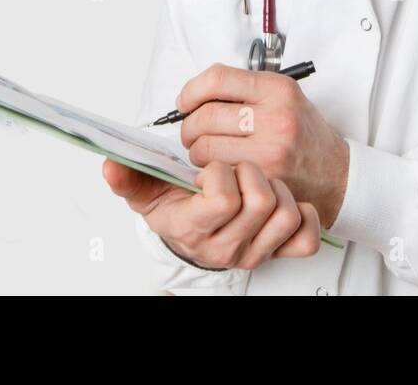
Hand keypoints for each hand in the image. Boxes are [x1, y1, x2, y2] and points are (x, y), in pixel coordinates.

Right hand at [102, 158, 320, 269]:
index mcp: (195, 229)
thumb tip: (111, 165)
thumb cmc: (178, 213)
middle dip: (248, 171)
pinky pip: (306, 237)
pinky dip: (304, 214)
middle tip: (235, 168)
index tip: (209, 168)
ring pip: (285, 213)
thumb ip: (129, 179)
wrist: (195, 242)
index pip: (222, 200)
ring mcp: (256, 252)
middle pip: (260, 201)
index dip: (219, 174)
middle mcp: (227, 246)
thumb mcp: (147, 196)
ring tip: (256, 180)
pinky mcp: (280, 253)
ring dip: (276, 187)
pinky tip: (285, 200)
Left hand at [176, 64, 349, 228]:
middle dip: (189, 127)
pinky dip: (208, 172)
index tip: (185, 102)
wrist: (336, 174)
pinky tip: (219, 170)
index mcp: (277, 89)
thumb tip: (193, 96)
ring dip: (196, 152)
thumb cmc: (302, 134)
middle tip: (193, 133)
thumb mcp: (283, 97)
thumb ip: (243, 90)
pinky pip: (217, 172)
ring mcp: (270, 150)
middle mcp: (276, 117)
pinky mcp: (264, 179)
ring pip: (204, 147)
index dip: (190, 91)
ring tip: (208, 153)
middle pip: (205, 116)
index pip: (216, 79)